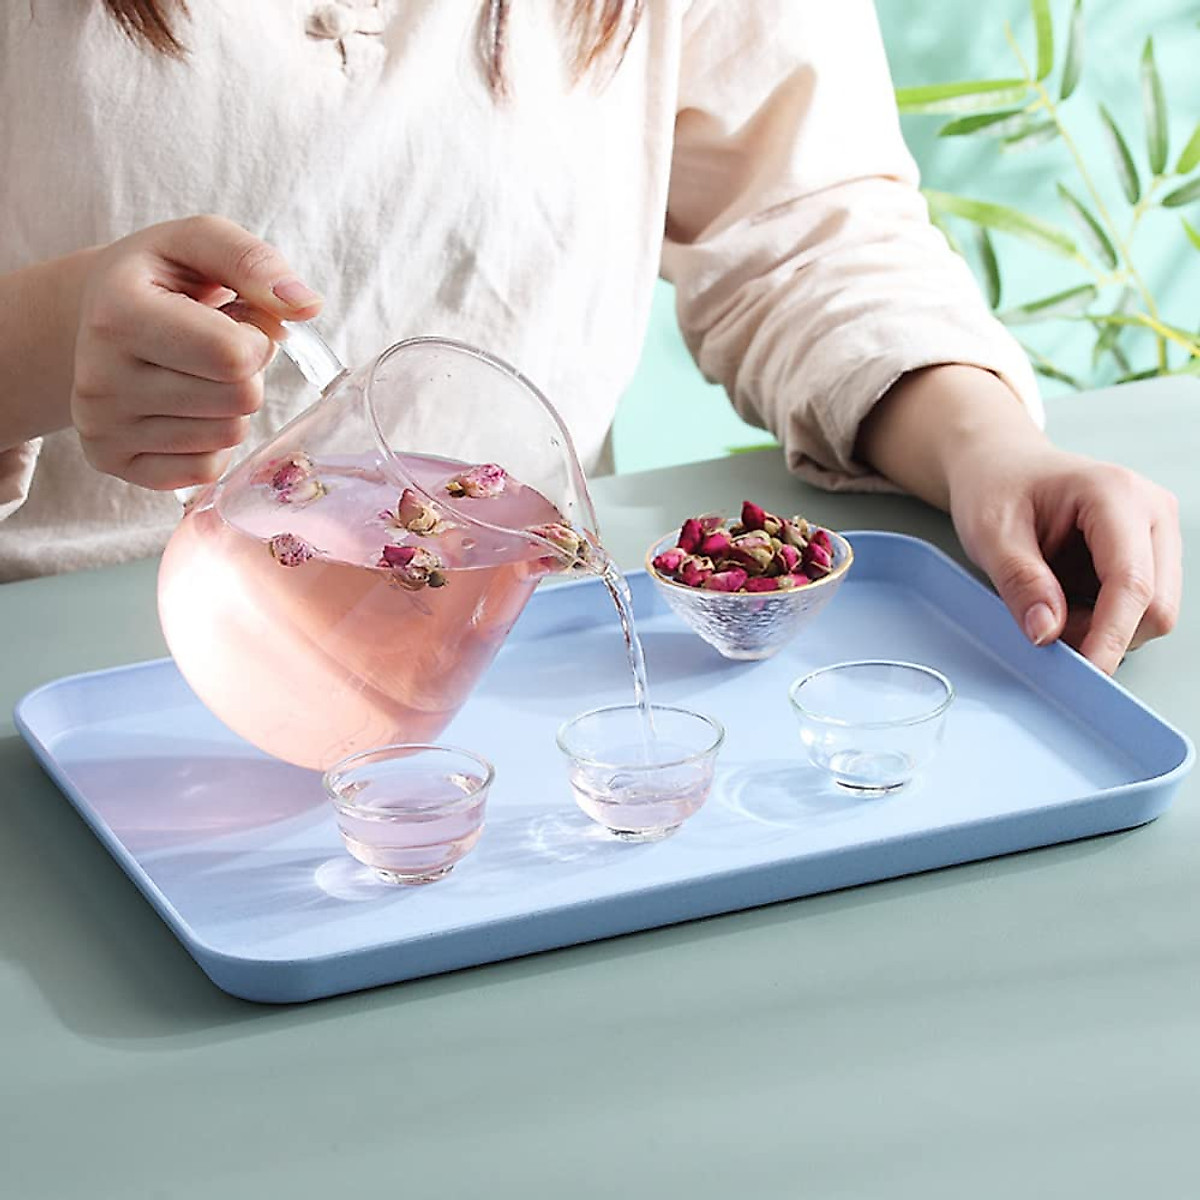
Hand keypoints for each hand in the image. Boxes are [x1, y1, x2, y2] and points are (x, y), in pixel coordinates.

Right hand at [71, 215, 321, 489]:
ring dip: (231, 405)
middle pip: (239, 400)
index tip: (233, 320)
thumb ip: (254, 262)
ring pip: (228, 436)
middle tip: (214, 347)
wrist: (90, 317)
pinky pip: (207, 470)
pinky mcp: (114, 463)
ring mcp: (103, 428)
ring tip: (195, 371)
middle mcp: (99, 379)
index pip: (235, 356)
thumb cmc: (158, 280)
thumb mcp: (198, 244)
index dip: (256, 338)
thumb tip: (307, 305)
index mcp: (117, 315)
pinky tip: (184, 406)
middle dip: (247, 372)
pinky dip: (213, 441)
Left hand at [947, 440, 1180, 673]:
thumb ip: (1020, 582)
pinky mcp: (1152, 553)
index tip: (1087, 672)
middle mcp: (1152, 511)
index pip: (1131, 582)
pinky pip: (1140, 608)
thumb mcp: (990, 532)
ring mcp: (1157, 533)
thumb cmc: (997, 486)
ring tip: (1050, 599)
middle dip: (1103, 632)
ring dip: (1101, 627)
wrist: (1002, 465)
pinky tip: (1067, 595)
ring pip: (1153, 613)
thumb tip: (1047, 633)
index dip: (1111, 635)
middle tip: (1043, 621)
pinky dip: (1102, 618)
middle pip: (1156, 606)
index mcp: (1115, 494)